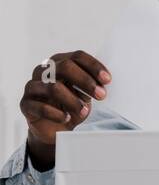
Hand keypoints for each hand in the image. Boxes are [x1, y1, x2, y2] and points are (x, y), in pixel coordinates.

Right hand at [20, 50, 111, 170]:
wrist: (56, 127)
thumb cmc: (72, 105)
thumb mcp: (85, 93)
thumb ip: (93, 83)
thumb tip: (105, 81)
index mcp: (59, 63)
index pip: (77, 56)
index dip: (93, 66)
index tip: (107, 80)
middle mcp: (43, 71)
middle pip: (65, 67)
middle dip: (86, 81)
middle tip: (101, 95)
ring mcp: (32, 86)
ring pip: (53, 87)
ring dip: (73, 100)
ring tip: (85, 112)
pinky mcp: (25, 104)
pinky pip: (39, 107)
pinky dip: (56, 114)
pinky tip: (66, 118)